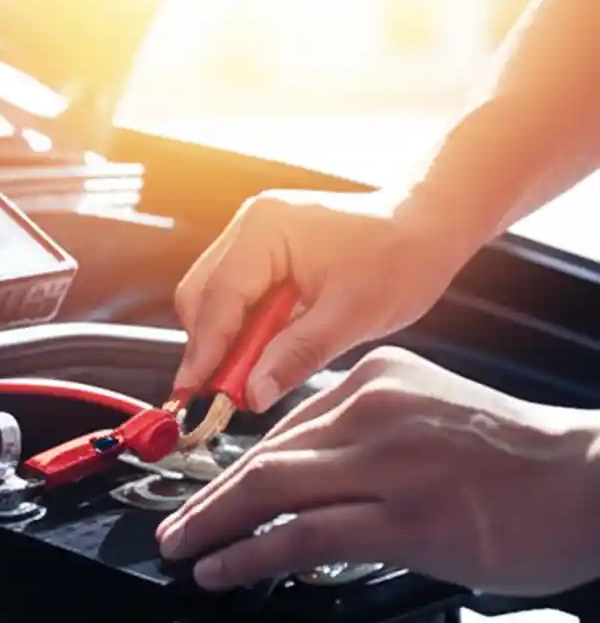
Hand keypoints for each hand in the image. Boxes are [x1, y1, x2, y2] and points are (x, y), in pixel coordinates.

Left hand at [156, 347, 599, 596]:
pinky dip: (250, 552)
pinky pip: (304, 533)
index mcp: (377, 380)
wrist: (595, 480)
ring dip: (214, 523)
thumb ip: (367, 432)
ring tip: (183, 547)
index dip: (236, 467)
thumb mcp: (430, 414)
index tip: (209, 492)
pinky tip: (223, 568)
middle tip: (174, 524)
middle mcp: (373, 411)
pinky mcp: (406, 517)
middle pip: (265, 455)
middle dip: (209, 496)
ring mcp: (387, 463)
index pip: (284, 427)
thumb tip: (307, 475)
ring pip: (272, 489)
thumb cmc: (520, 457)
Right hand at [172, 189, 473, 411]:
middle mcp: (249, 226)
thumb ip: (298, 354)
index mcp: (265, 229)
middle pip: (201, 296)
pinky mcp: (261, 251)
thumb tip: (253, 394)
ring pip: (212, 298)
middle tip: (221, 396)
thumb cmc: (401, 258)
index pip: (217, 298)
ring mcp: (252, 236)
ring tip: (246, 380)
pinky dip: (241, 329)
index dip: (204, 351)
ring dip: (225, 341)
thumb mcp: (354, 315)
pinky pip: (234, 295)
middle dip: (209, 348)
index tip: (193, 394)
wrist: (428, 225)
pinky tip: (261, 354)